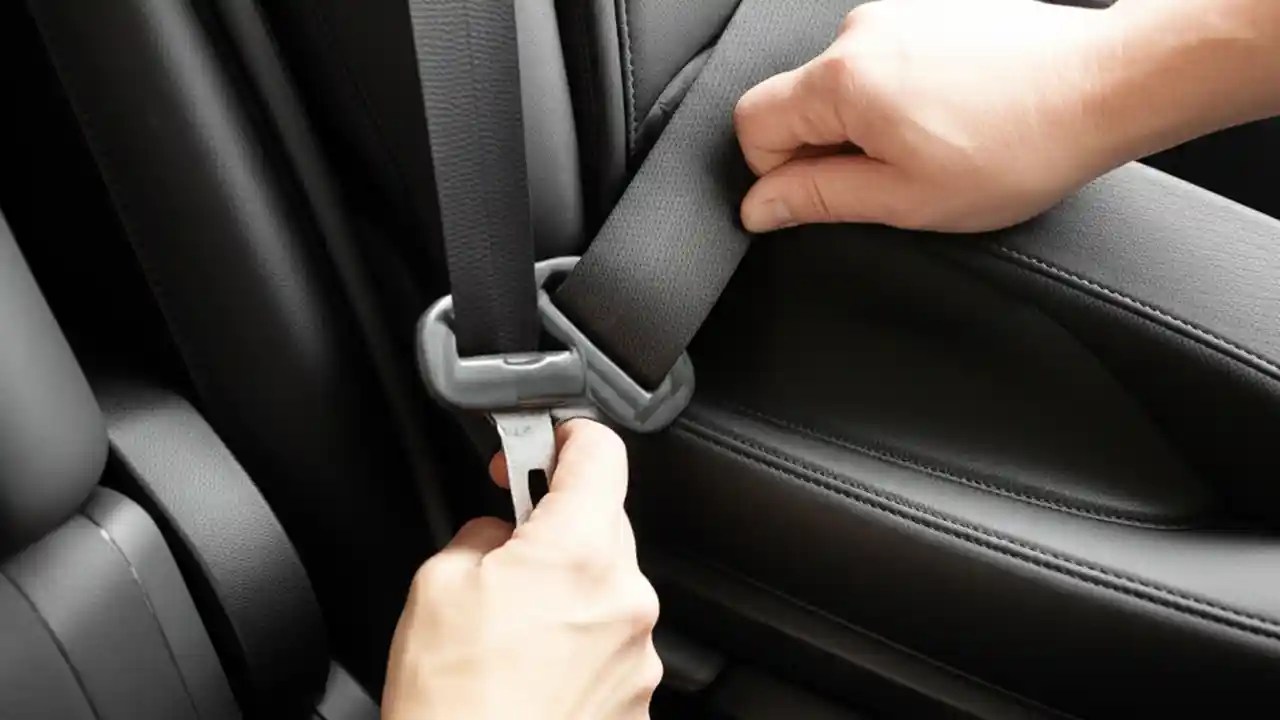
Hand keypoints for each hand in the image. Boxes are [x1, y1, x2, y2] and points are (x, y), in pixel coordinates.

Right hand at [382, 420, 661, 719]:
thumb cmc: (453, 706)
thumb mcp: (438, 585)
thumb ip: (482, 535)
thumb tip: (498, 532)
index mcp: (579, 553)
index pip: (602, 450)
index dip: (566, 434)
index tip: (541, 442)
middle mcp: (625, 598)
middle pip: (605, 520)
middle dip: (556, 521)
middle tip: (506, 542)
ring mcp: (638, 652)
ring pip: (607, 584)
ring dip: (566, 586)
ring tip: (508, 625)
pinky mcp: (637, 695)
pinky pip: (611, 638)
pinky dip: (577, 637)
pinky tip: (529, 664)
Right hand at [735, 0, 1126, 232]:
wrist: (1109, 84)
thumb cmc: (1021, 144)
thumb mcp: (905, 199)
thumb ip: (818, 200)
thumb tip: (760, 206)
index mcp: (842, 79)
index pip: (753, 124)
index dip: (775, 175)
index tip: (819, 197)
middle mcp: (860, 32)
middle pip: (798, 102)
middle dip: (827, 150)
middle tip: (893, 181)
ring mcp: (898, 14)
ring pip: (844, 84)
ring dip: (868, 125)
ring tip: (936, 148)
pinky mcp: (931, 11)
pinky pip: (885, 62)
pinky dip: (901, 98)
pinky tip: (954, 119)